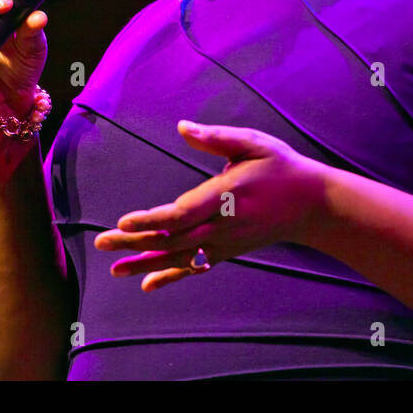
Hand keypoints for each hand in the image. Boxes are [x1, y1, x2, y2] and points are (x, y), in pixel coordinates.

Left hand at [93, 121, 331, 290]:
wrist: (311, 204)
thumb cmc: (280, 167)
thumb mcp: (253, 142)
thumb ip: (216, 138)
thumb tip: (182, 127)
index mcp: (225, 196)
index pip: (181, 213)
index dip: (151, 220)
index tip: (124, 221)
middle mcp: (222, 226)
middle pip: (172, 238)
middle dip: (135, 242)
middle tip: (101, 243)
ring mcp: (224, 243)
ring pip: (178, 256)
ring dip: (144, 262)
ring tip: (113, 269)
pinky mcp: (226, 252)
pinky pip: (194, 267)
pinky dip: (170, 276)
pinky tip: (146, 285)